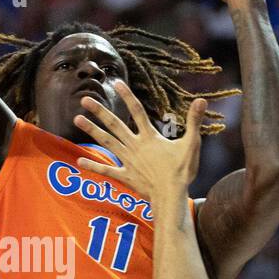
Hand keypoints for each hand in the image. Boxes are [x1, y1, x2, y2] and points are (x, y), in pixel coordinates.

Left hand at [74, 81, 208, 201]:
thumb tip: (202, 100)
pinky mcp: (125, 176)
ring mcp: (128, 161)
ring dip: (91, 130)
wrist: (171, 196)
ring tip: (76, 119)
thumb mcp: (191, 144)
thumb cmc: (182, 171)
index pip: (137, 111)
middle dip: (99, 111)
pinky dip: (93, 165)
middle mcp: (135, 146)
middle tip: (84, 99)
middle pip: (114, 124)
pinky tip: (78, 160)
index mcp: (150, 137)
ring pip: (106, 142)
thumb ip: (194, 121)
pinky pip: (106, 170)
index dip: (127, 96)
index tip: (117, 83)